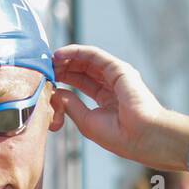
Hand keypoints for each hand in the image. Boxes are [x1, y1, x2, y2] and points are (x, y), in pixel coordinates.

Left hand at [52, 44, 188, 171]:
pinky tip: (61, 55)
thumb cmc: (119, 136)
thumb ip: (71, 105)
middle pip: (84, 69)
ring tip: (49, 60)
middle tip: (45, 67)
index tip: (48, 78)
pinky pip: (94, 55)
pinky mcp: (119, 69)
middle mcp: (113, 85)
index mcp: (108, 100)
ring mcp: (117, 75)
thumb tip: (56, 93)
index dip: (65, 78)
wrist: (143, 136)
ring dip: (67, 58)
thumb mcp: (87, 122)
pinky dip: (76, 52)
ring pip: (88, 60)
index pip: (82, 83)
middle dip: (64, 66)